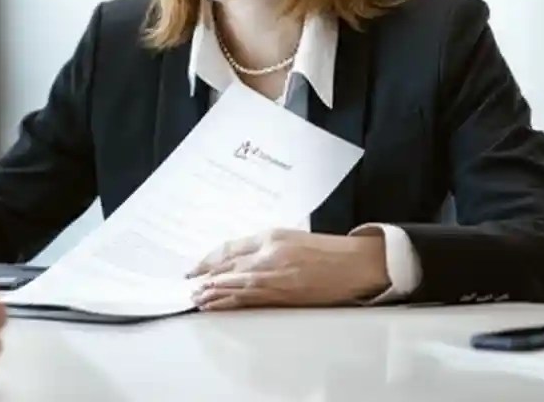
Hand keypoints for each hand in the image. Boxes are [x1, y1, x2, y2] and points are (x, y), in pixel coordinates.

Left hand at [187, 228, 388, 309]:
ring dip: (214, 297)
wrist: (351, 266)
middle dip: (206, 282)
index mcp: (268, 241)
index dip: (206, 262)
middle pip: (227, 273)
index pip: (227, 252)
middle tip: (191, 289)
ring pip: (235, 290)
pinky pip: (251, 303)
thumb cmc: (321, 249)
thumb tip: (229, 257)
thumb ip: (256, 244)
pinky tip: (221, 308)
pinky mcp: (283, 300)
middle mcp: (268, 262)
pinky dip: (232, 305)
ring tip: (199, 301)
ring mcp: (275, 283)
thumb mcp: (284, 235)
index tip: (193, 270)